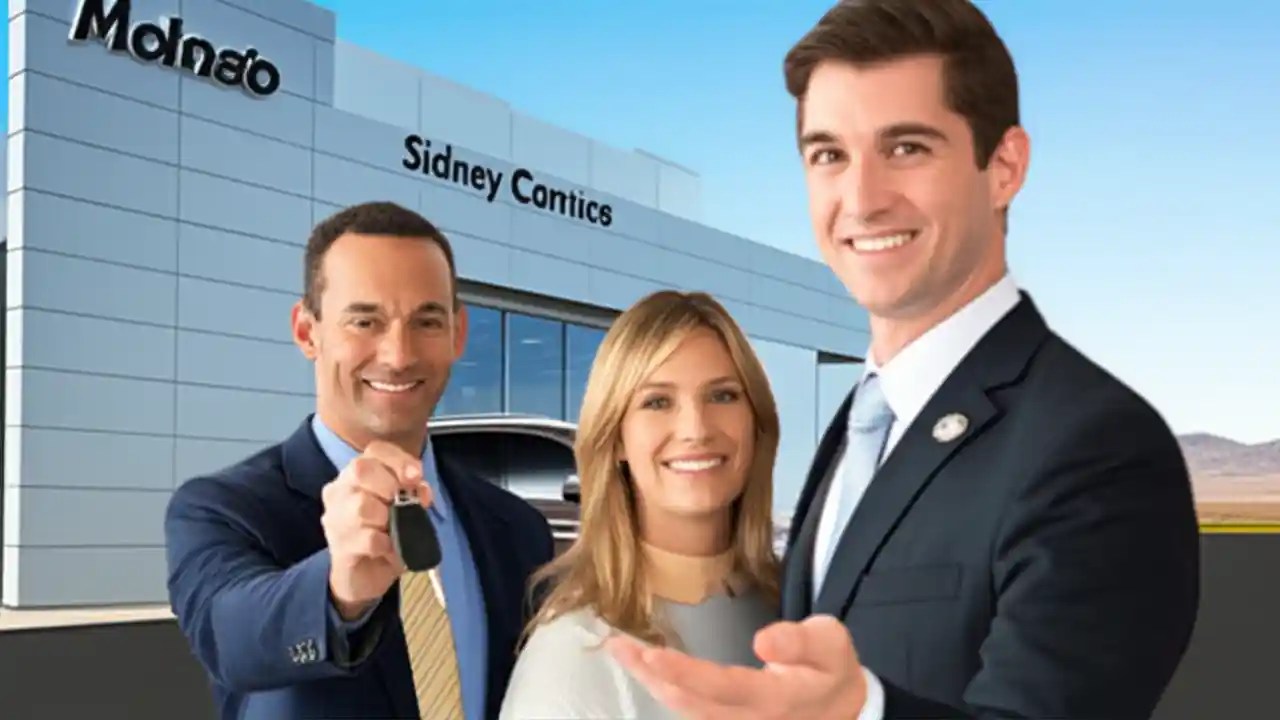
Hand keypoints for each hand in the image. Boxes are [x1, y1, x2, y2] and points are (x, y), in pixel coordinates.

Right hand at [321, 440, 431, 619]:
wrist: (363, 576)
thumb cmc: (384, 535)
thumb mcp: (406, 510)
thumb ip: (414, 494)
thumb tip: (421, 490)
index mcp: (358, 475)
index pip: (375, 451)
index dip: (398, 459)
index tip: (416, 476)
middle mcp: (340, 490)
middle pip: (361, 469)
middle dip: (390, 484)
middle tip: (403, 504)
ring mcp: (335, 517)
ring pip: (362, 505)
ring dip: (387, 518)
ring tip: (393, 529)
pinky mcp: (339, 545)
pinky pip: (367, 538)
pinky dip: (386, 543)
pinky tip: (388, 548)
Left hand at [606, 614, 866, 719]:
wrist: (844, 707)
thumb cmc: (831, 668)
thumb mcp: (830, 643)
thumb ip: (800, 641)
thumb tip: (765, 641)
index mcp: (777, 700)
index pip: (723, 688)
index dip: (684, 674)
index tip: (651, 654)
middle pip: (692, 705)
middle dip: (652, 676)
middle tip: (619, 645)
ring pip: (686, 711)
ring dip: (651, 683)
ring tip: (622, 651)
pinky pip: (691, 713)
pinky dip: (663, 690)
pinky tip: (643, 669)